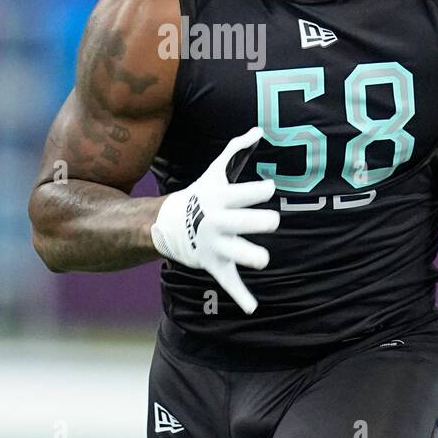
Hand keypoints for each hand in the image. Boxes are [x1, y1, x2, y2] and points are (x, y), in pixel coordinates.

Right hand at [150, 126, 278, 313]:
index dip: (262, 190)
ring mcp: (217, 245)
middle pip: (249, 222)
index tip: (268, 189)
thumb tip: (258, 130)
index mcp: (222, 198)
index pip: (249, 192)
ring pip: (241, 254)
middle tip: (270, 221)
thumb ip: (236, 150)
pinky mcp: (216, 265)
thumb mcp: (216, 171)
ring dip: (254, 256)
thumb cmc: (201, 193)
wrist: (167, 224)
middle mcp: (220, 221)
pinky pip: (230, 282)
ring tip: (261, 258)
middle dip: (263, 221)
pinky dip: (240, 296)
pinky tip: (253, 307)